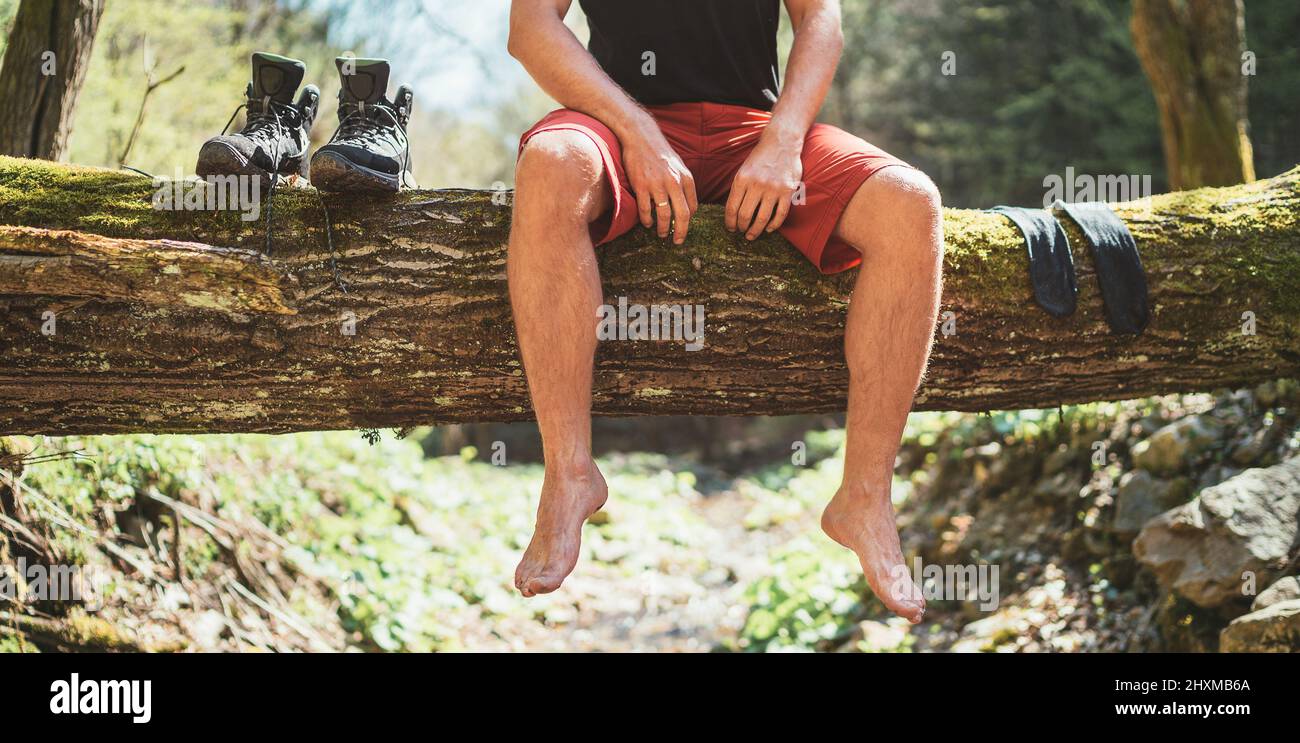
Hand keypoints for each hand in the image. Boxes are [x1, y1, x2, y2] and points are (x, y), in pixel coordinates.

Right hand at [622, 121, 696, 244]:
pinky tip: (647, 223)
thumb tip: (688, 205)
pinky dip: (647, 220)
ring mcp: (657, 185)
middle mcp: (674, 182)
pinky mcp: (641, 186)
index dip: (689, 220)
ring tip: (662, 234)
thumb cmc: (660, 152)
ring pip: (664, 215)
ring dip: (663, 229)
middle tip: (678, 242)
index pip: (692, 207)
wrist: (641, 137)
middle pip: (682, 215)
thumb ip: (684, 184)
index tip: (683, 227)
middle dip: (681, 232)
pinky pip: (646, 209)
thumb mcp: (679, 165)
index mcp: (686, 178)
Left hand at [726, 138, 803, 239]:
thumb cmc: (760, 159)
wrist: (781, 143)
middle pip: (745, 216)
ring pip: (762, 219)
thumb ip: (738, 190)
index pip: (731, 208)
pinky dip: (774, 225)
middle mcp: (756, 185)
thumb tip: (732, 213)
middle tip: (742, 232)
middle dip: (741, 228)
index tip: (730, 228)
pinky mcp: (788, 191)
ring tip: (752, 235)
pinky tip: (769, 229)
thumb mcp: (743, 170)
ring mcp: (773, 188)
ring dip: (755, 231)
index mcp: (742, 180)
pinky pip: (780, 214)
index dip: (730, 222)